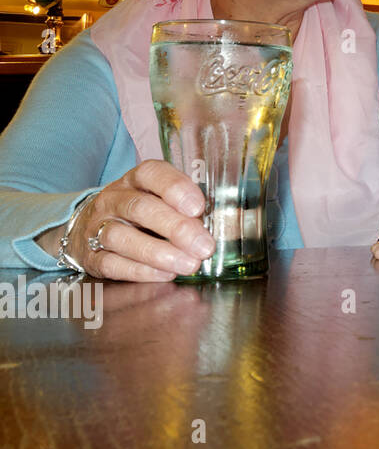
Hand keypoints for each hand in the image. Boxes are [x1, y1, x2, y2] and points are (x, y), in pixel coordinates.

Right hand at [59, 160, 214, 281]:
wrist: (86, 226)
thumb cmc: (139, 212)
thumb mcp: (159, 198)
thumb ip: (186, 206)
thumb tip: (222, 224)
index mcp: (135, 180)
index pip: (151, 173)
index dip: (175, 189)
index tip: (198, 208)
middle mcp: (113, 200)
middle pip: (140, 208)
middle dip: (176, 228)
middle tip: (204, 246)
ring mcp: (97, 227)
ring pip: (122, 237)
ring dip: (159, 253)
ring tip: (189, 264)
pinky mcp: (90, 256)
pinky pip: (112, 263)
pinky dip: (140, 271)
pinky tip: (165, 274)